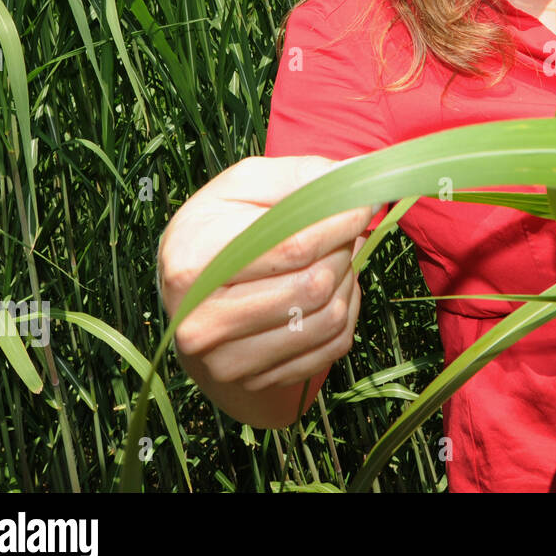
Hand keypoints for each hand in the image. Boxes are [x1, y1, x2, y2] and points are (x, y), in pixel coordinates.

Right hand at [156, 156, 377, 416]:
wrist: (190, 298)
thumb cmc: (219, 231)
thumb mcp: (242, 187)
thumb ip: (295, 175)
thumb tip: (352, 175)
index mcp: (193, 264)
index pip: (292, 246)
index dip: (341, 222)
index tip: (364, 203)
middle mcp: (202, 321)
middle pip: (314, 286)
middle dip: (344, 251)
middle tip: (345, 231)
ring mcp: (227, 360)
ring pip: (328, 319)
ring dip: (348, 281)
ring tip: (338, 257)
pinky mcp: (257, 380)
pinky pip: (332, 346)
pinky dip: (346, 313)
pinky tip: (332, 291)